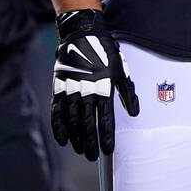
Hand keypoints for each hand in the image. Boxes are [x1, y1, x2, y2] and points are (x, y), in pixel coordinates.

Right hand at [51, 9, 138, 159]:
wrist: (81, 34)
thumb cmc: (105, 52)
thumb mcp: (120, 69)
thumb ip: (127, 92)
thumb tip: (134, 112)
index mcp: (103, 87)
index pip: (105, 119)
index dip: (106, 136)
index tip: (108, 149)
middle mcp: (86, 91)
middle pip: (86, 124)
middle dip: (90, 142)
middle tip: (92, 156)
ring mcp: (70, 90)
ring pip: (71, 121)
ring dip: (75, 138)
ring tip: (80, 150)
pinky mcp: (58, 87)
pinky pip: (57, 112)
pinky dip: (58, 127)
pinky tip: (62, 140)